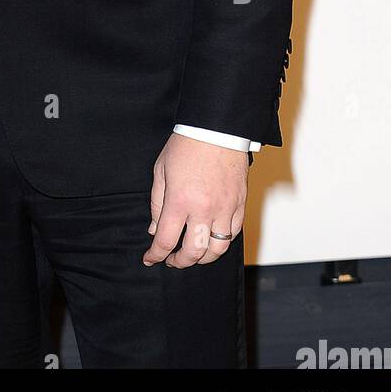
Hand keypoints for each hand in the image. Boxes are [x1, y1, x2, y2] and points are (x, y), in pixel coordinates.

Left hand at [142, 132, 248, 267]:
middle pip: (193, 252)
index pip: (166, 240)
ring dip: (203, 258)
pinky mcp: (240, 205)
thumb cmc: (186, 146)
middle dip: (180, 262)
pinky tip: (212, 240)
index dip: (156, 254)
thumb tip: (155, 229)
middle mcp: (204, 209)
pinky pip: (234, 234)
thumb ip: (157, 204)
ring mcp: (225, 209)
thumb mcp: (160, 171)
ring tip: (193, 256)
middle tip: (172, 261)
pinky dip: (222, 243)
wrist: (215, 129)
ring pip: (217, 249)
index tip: (150, 258)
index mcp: (180, 200)